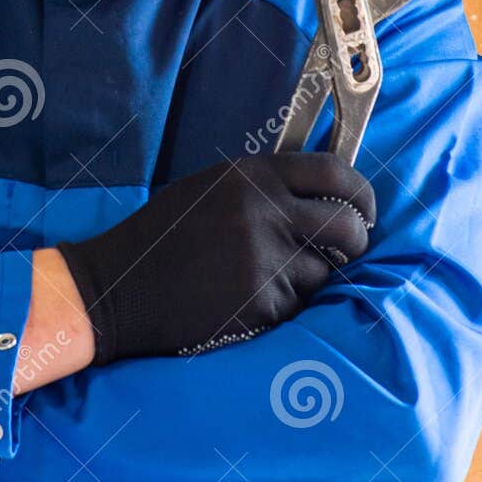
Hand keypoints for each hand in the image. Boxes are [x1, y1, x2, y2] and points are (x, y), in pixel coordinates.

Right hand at [55, 151, 375, 362]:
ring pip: (322, 276)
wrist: (116, 287)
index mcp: (252, 176)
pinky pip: (294, 308)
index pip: (335, 173)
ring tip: (262, 279)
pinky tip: (242, 302)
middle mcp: (265, 212)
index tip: (365, 210)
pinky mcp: (260, 303)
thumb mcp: (211, 190)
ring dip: (306, 281)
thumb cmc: (163, 237)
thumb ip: (264, 188)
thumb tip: (326, 199)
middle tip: (345, 252)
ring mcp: (265, 260)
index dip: (361, 194)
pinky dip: (279, 308)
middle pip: (347, 228)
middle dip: (355, 243)